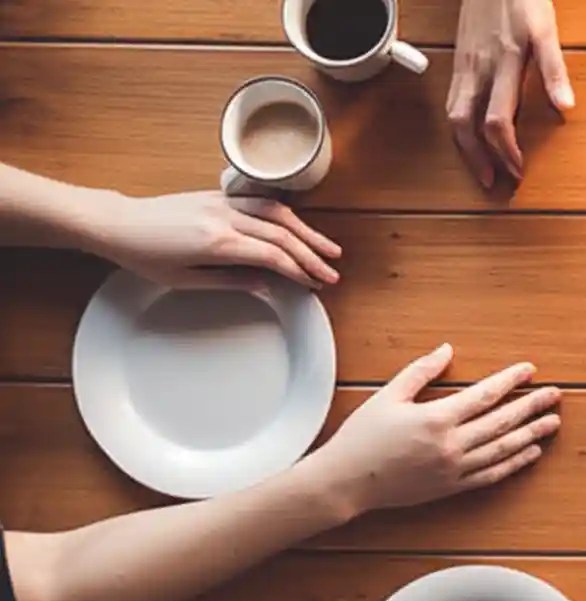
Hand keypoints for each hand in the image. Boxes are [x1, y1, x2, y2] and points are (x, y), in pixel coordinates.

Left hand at [88, 190, 340, 289]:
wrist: (118, 223)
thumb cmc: (144, 255)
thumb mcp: (185, 280)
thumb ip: (229, 281)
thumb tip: (265, 284)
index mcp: (216, 243)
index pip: (272, 256)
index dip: (299, 271)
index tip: (315, 284)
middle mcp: (224, 218)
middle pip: (281, 234)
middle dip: (312, 255)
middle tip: (333, 272)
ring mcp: (223, 203)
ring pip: (277, 214)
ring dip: (307, 231)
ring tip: (329, 248)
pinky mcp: (219, 197)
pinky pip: (261, 203)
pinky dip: (286, 216)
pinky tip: (298, 227)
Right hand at [310, 344, 561, 514]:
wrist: (346, 482)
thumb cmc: (362, 436)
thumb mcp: (388, 395)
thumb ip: (421, 371)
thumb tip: (447, 350)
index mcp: (435, 418)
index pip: (484, 396)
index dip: (510, 381)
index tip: (529, 370)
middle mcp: (450, 445)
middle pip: (501, 422)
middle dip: (531, 406)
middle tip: (555, 395)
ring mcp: (453, 469)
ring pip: (502, 449)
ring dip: (531, 435)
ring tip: (553, 422)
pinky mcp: (451, 487)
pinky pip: (491, 475)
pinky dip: (514, 463)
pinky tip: (531, 453)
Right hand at [448, 0, 574, 187]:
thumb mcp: (546, 30)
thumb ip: (555, 70)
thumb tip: (566, 107)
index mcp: (502, 64)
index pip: (498, 121)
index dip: (507, 151)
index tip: (519, 170)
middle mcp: (478, 70)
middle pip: (467, 127)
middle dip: (480, 160)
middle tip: (494, 182)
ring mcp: (464, 68)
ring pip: (454, 117)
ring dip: (466, 149)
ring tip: (481, 168)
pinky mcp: (459, 63)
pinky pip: (452, 103)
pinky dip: (459, 128)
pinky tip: (469, 136)